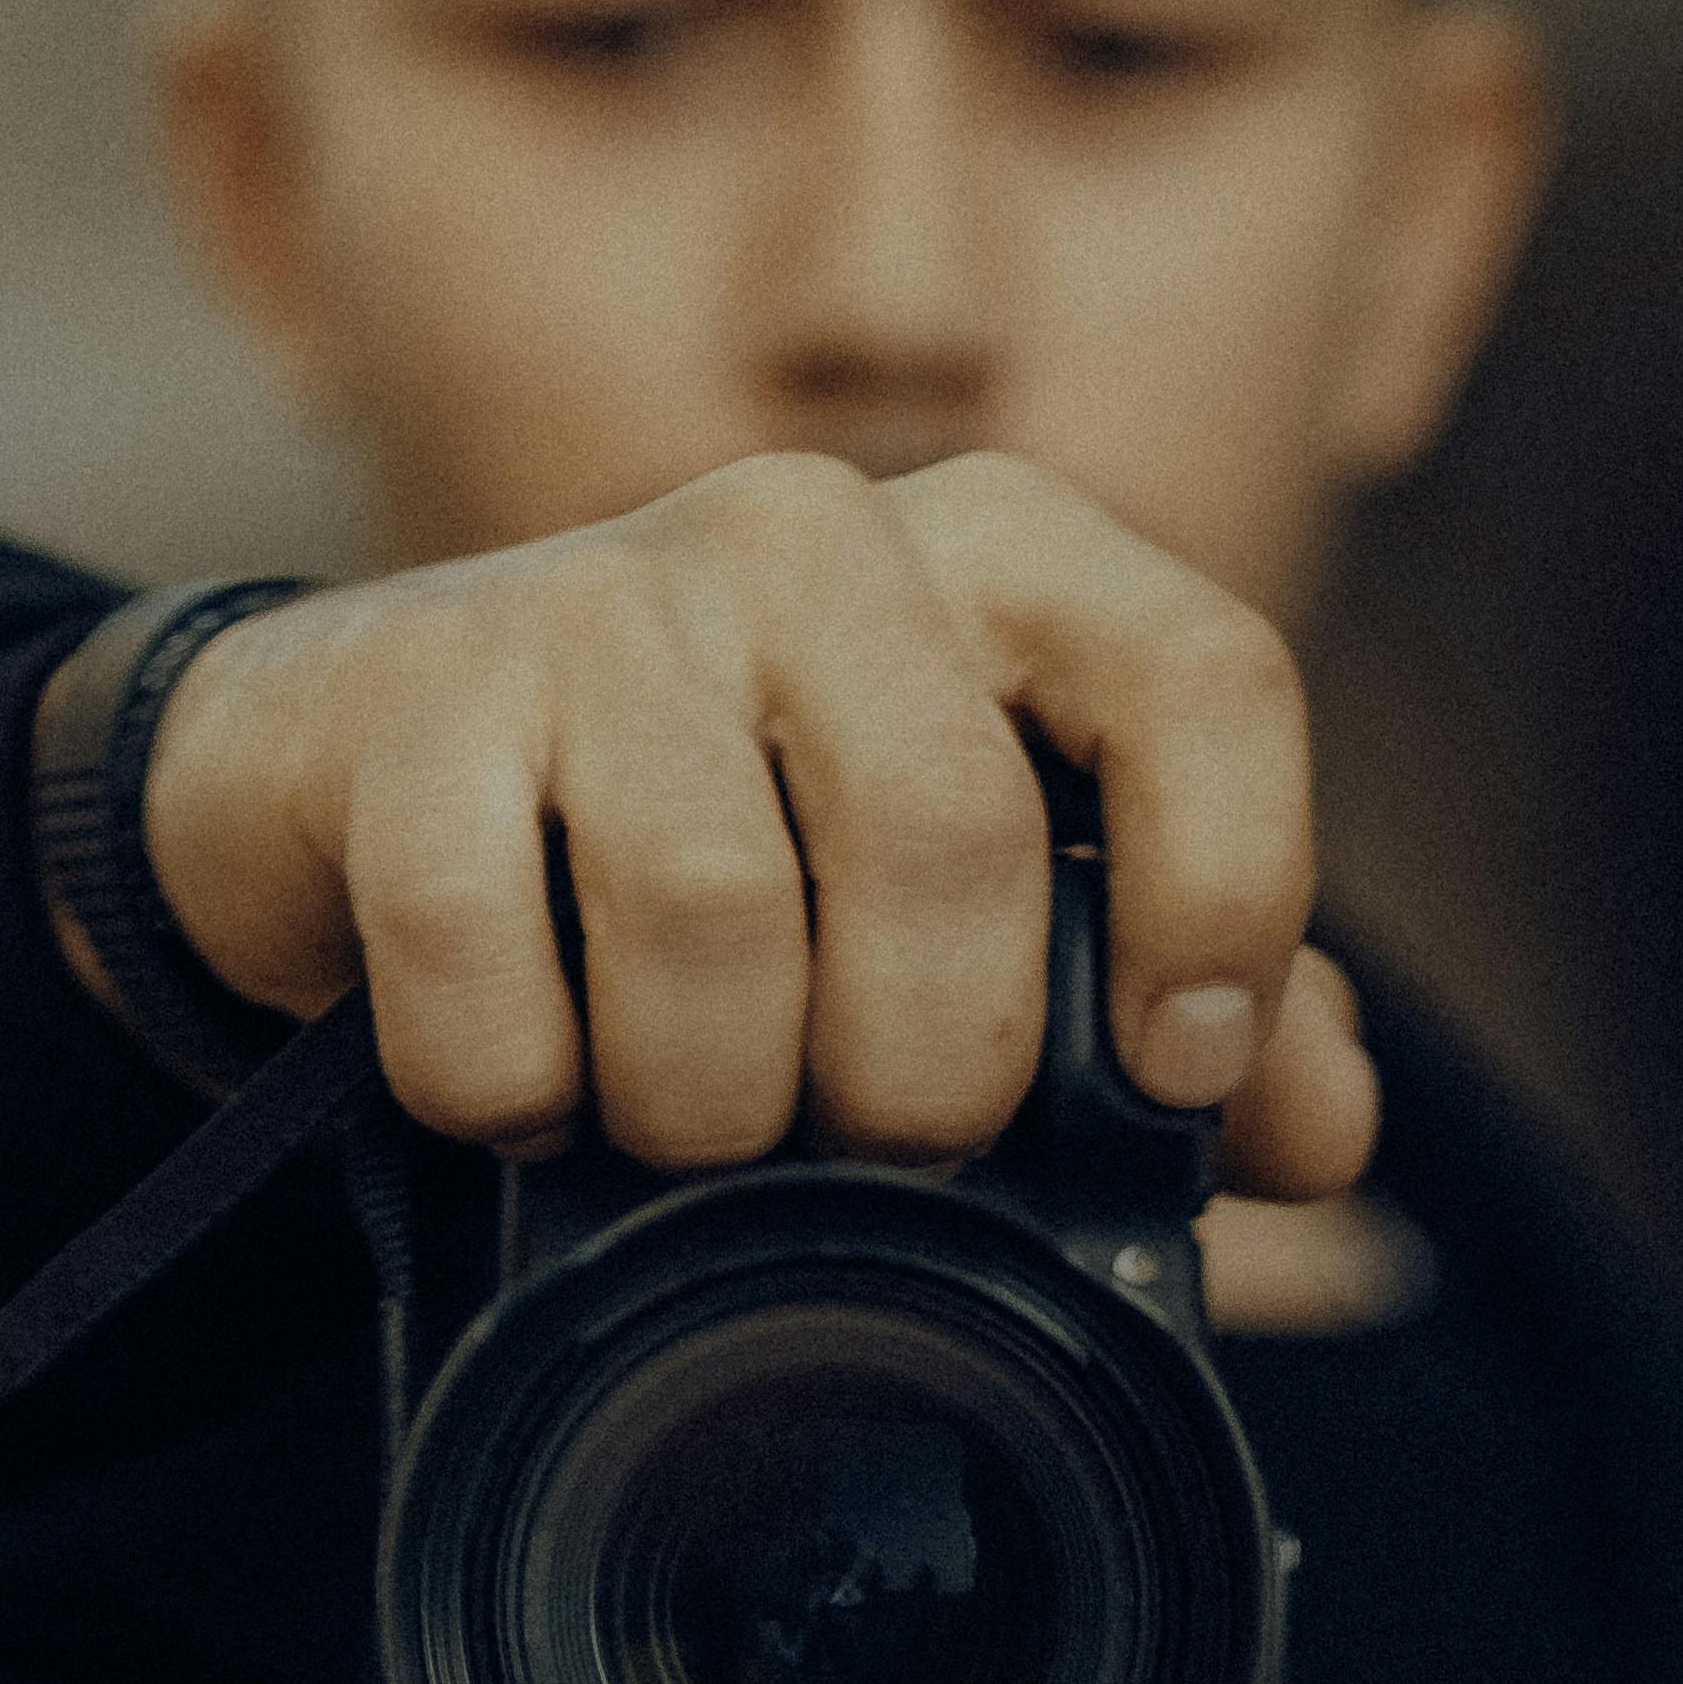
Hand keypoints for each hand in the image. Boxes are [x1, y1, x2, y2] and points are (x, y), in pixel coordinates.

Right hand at [135, 451, 1375, 1203]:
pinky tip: (529, 1091)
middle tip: (874, 1151)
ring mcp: (599, 590)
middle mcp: (813, 531)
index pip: (1203, 673)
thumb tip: (1320, 1127)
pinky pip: (481, 942)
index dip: (1227, 896)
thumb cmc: (733, 854)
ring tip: (692, 1133)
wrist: (362, 777)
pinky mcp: (412, 687)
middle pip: (953, 831)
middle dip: (927, 1073)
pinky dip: (512, 1081)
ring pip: (714, 907)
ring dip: (708, 1106)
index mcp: (1003, 555)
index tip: (1173, 1078)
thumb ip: (1188, 1008)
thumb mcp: (978, 911)